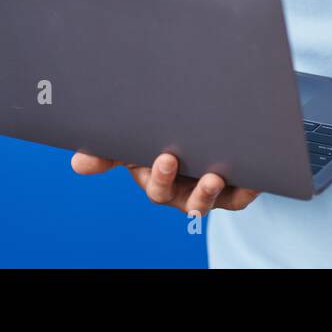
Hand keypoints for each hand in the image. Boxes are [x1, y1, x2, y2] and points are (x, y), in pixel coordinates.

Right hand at [71, 151, 261, 215]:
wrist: (197, 130)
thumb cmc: (159, 139)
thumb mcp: (134, 143)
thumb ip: (108, 151)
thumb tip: (77, 163)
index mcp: (159, 180)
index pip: (157, 186)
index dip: (160, 177)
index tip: (164, 159)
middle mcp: (184, 191)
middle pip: (185, 199)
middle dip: (187, 186)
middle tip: (181, 162)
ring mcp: (210, 191)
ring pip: (211, 201)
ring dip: (211, 192)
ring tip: (215, 177)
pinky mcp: (236, 189)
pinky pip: (242, 195)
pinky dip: (249, 187)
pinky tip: (255, 178)